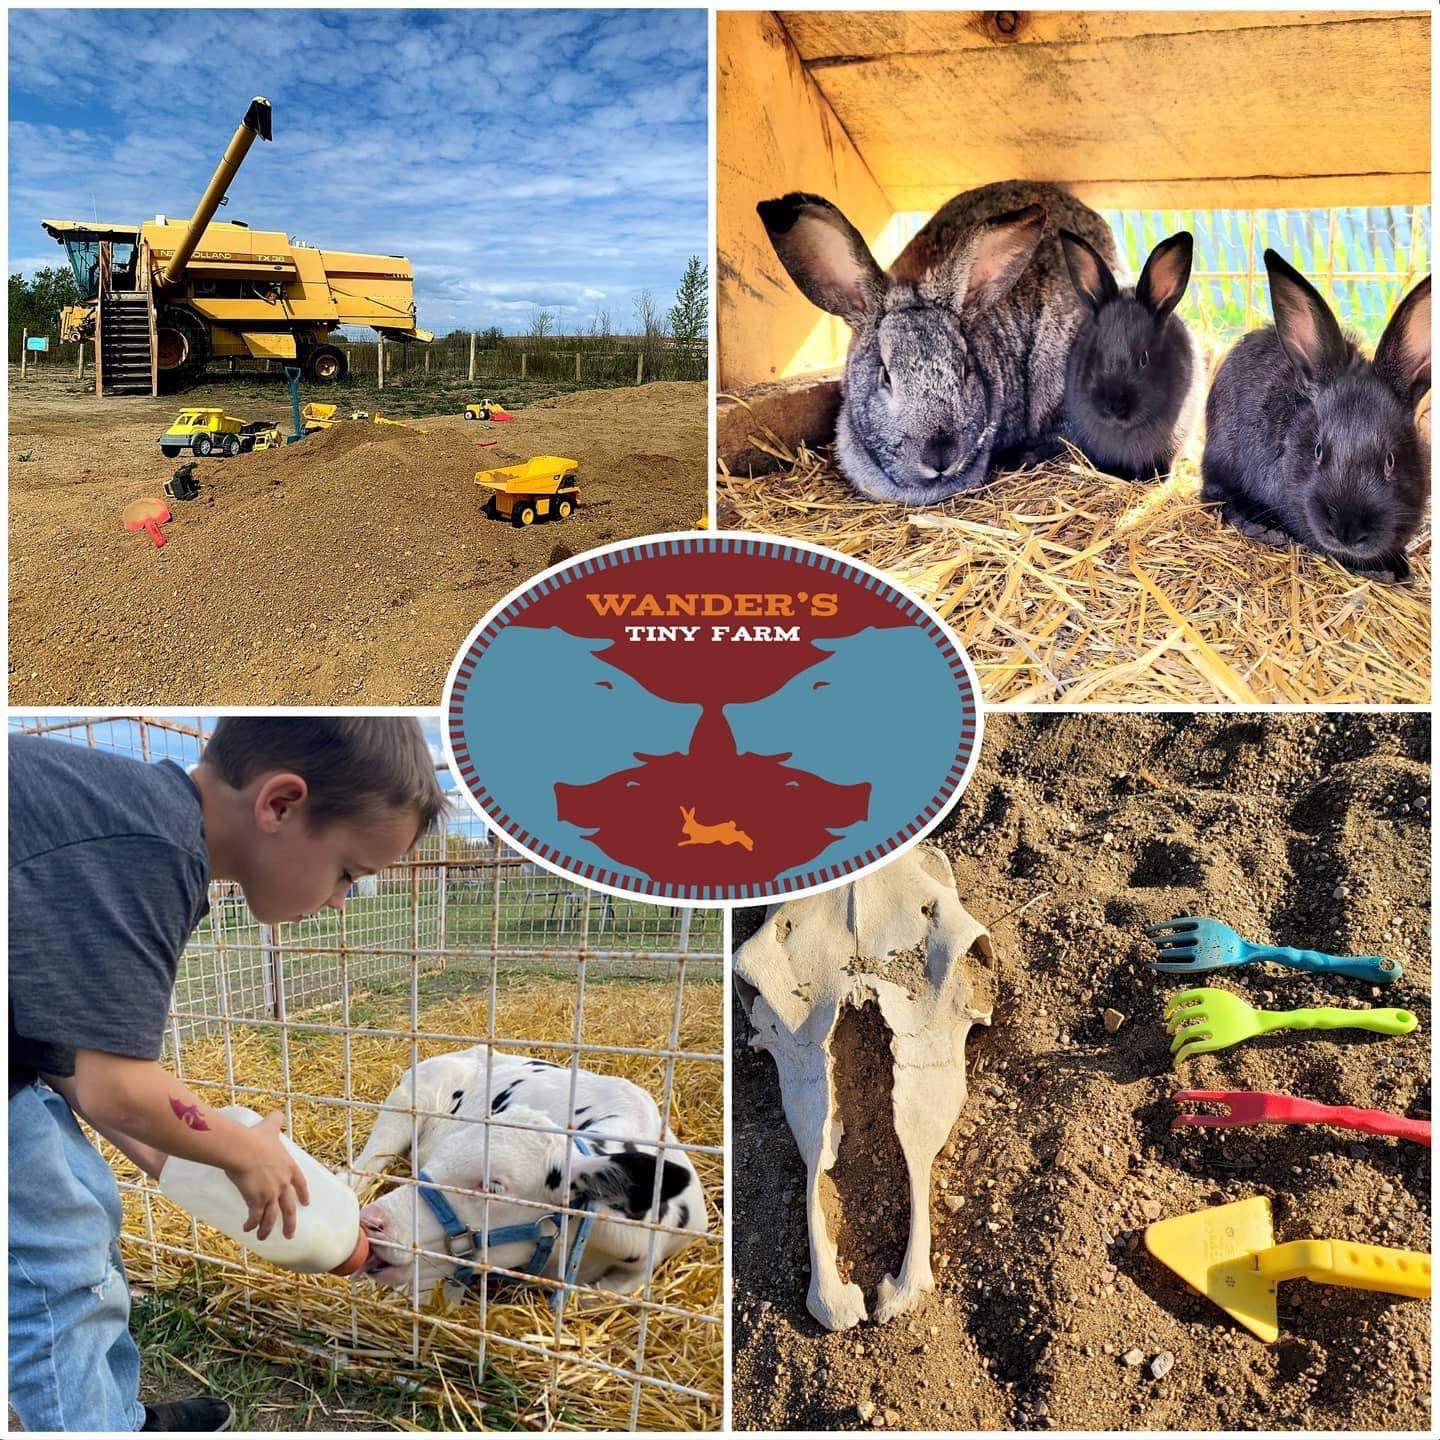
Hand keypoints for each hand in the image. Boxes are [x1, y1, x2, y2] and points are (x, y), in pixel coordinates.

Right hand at [223, 1112, 310, 1240]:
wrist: (243, 1150)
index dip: (302, 1193)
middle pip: (290, 1206)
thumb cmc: (255, 1138)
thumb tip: (277, 1113)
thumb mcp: (270, 1128)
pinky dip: (253, 1224)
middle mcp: (283, 1183)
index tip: (306, 1203)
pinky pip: (256, 1218)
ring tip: (264, 1237)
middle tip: (290, 1233)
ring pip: (272, 1217)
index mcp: (289, 1167)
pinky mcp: (257, 1201)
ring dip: (268, 1229)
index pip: (300, 1183)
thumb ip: (275, 1121)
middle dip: (290, 1221)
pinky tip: (248, 1229)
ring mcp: (271, 1193)